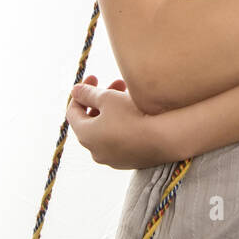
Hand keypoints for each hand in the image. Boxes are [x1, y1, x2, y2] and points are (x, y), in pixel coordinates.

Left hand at [65, 75, 180, 169]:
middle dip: (100, 99)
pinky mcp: (129, 161)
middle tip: (116, 83)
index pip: (72, 112)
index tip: (94, 77)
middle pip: (91, 120)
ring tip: (128, 94)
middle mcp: (95, 151)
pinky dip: (122, 125)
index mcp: (85, 135)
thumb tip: (75, 91)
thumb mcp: (107, 98)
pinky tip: (135, 112)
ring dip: (112, 111)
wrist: (165, 139)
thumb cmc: (133, 116)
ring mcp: (112, 159)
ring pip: (106, 130)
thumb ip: (87, 94)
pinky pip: (119, 140)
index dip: (80, 93)